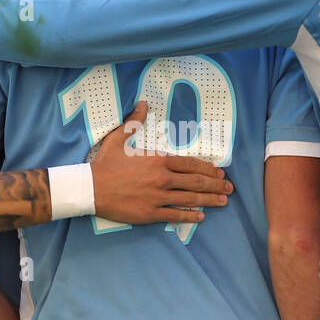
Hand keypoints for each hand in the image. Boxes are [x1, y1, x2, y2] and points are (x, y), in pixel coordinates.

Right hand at [90, 102, 233, 224]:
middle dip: (215, 185)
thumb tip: (142, 103)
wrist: (91, 188)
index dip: (207, 169)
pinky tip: (201, 216)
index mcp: (158, 160)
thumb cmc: (104, 164)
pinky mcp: (150, 213)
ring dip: (209, 200)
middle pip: (196, 182)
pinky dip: (190, 216)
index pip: (190, 164)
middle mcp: (162, 178)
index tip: (219, 172)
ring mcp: (158, 197)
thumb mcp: (118, 138)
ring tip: (223, 201)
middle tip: (228, 188)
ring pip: (190, 199)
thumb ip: (134, 122)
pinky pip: (175, 215)